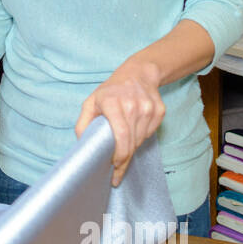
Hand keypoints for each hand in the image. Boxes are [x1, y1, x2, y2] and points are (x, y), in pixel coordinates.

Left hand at [74, 61, 164, 186]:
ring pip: (141, 139)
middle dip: (124, 158)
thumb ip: (83, 123)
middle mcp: (133, 105)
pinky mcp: (160, 111)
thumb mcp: (91, 102)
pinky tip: (134, 128)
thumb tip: (83, 144)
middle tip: (117, 169)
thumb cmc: (111, 91)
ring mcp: (149, 108)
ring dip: (132, 147)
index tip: (114, 167)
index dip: (119, 155)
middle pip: (132, 142)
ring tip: (123, 144)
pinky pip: (150, 133)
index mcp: (113, 103)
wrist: (138, 74)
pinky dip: (141, 136)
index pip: (121, 135)